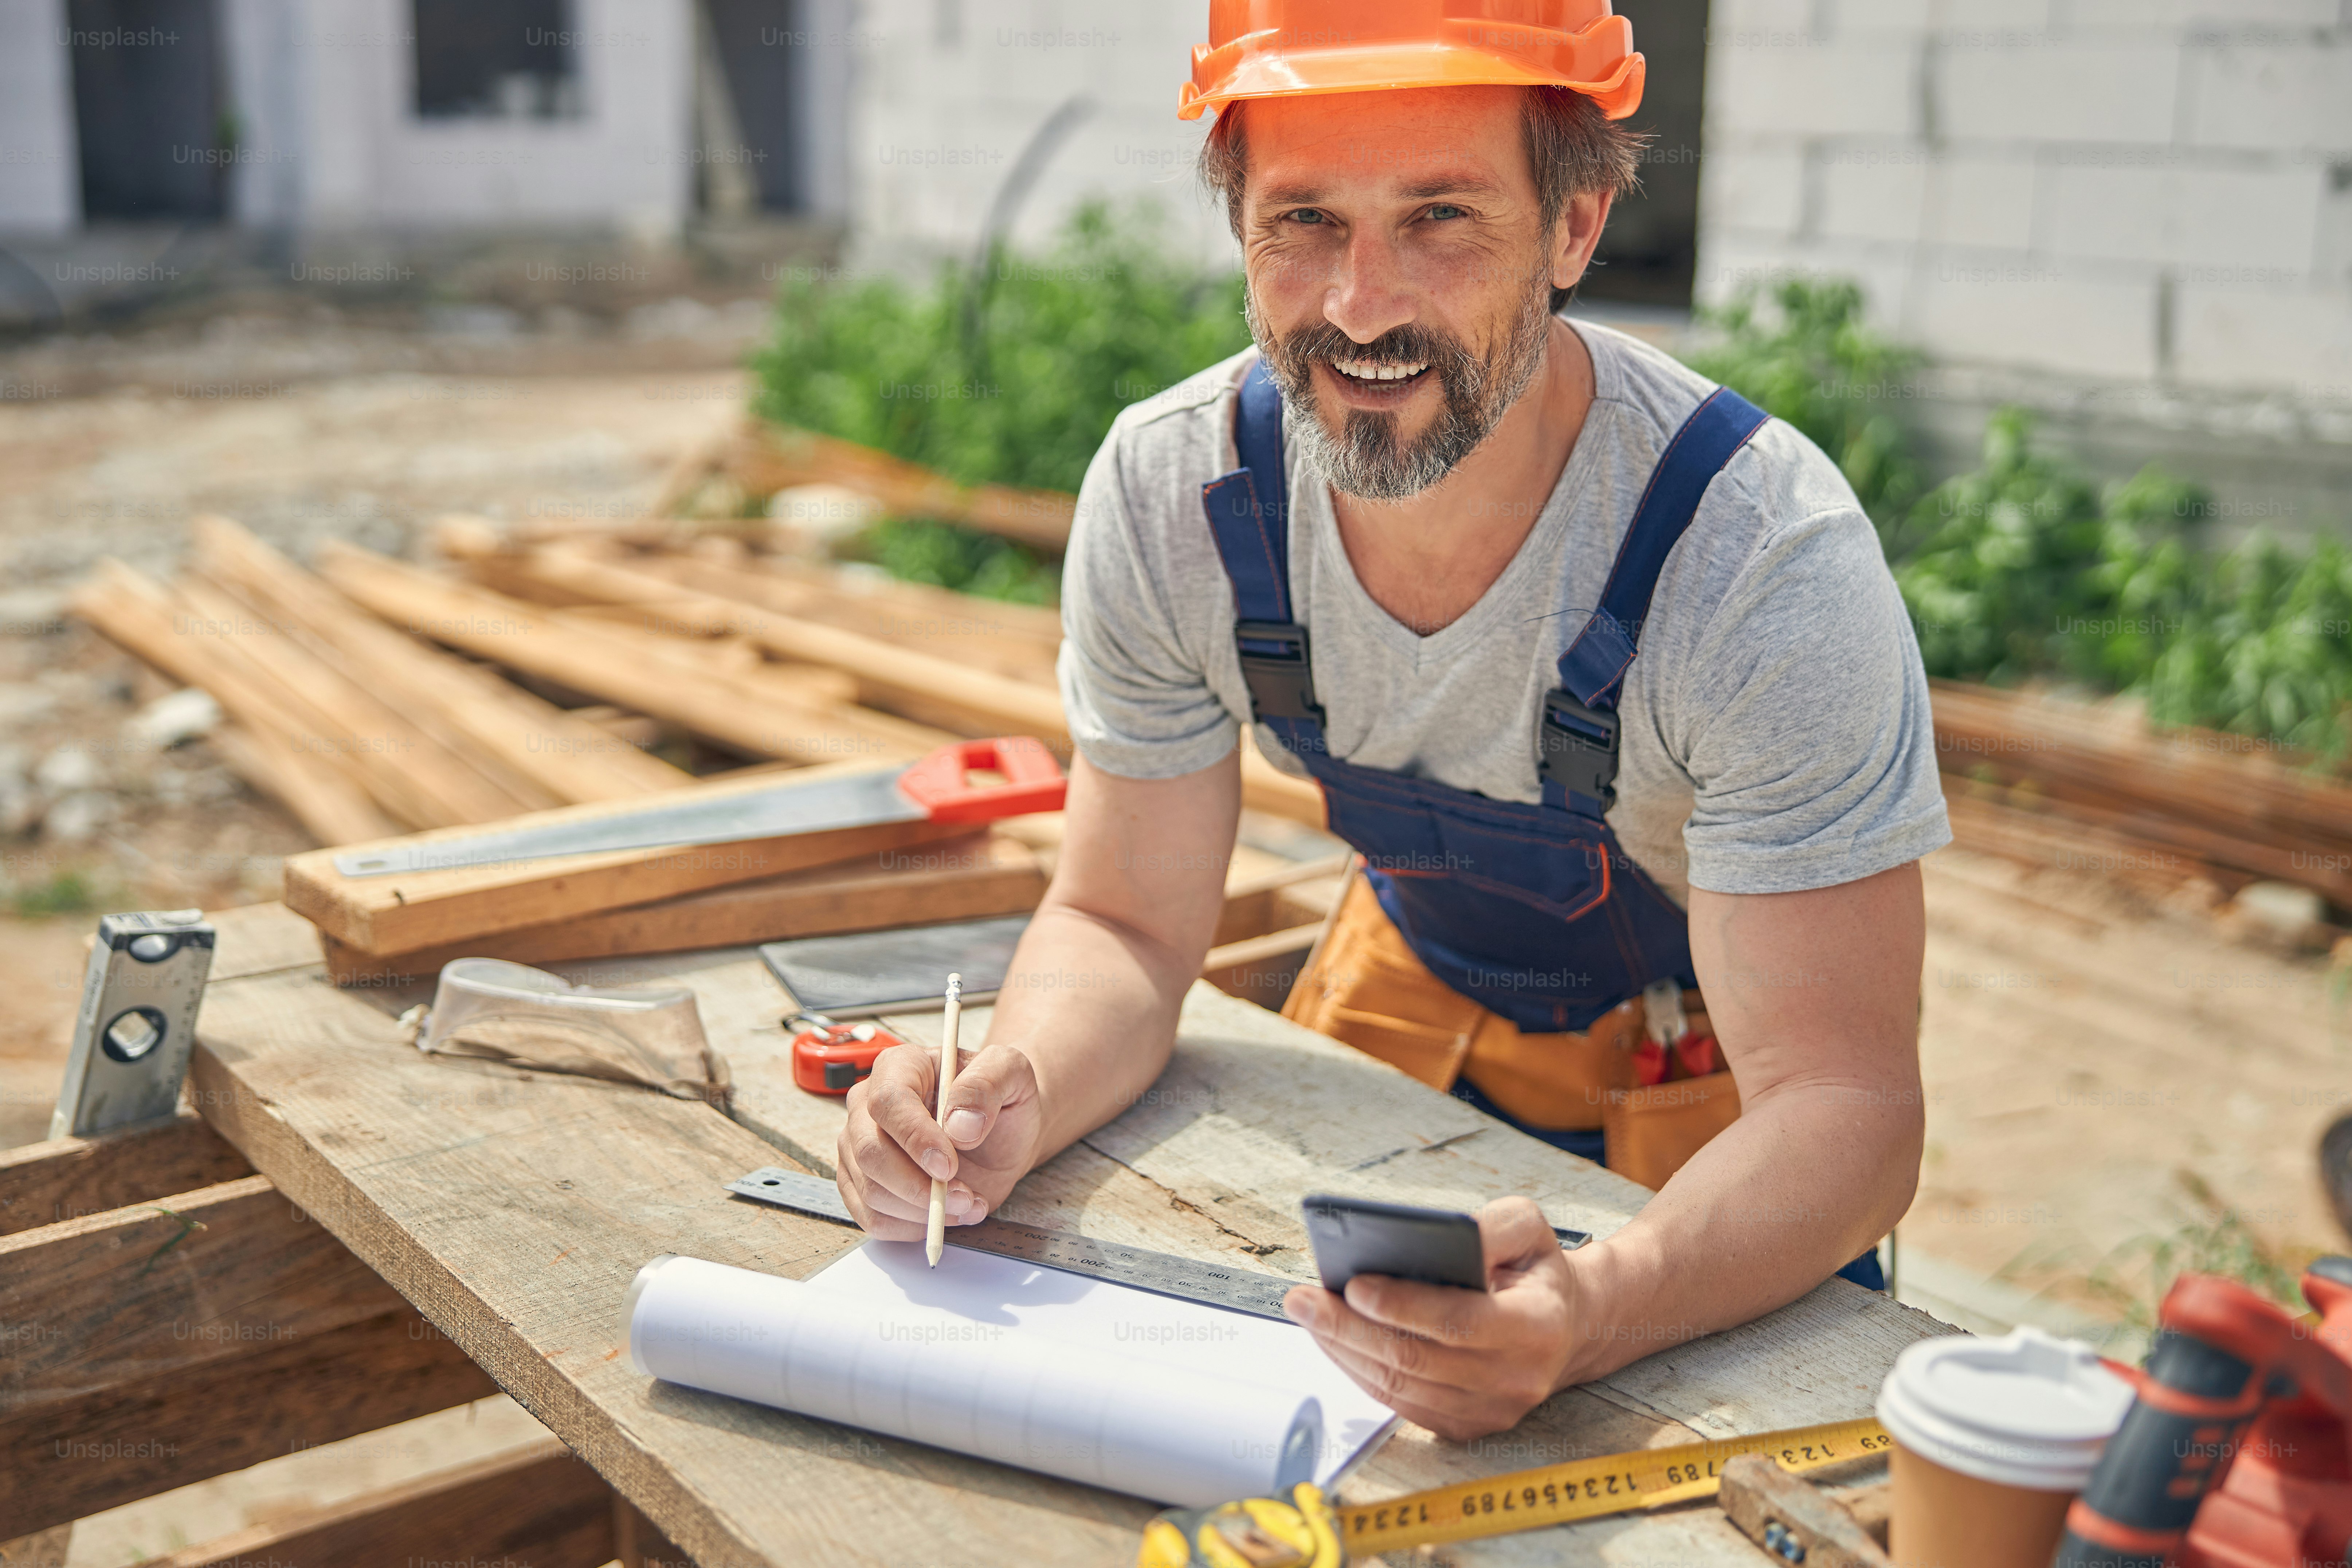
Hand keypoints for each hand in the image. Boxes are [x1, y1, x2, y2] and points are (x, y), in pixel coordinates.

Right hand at [835, 1040, 1043, 1240]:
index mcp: (899, 1067)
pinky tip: (947, 1215)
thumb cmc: (1000, 1099)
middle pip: (870, 1153)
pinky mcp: (863, 1186)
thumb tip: (959, 1125)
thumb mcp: (1010, 1073)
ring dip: (923, 1211)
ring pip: (871, 1192)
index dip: (914, 1138)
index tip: (948, 1165)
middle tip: (964, 1196)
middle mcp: (868, 1106)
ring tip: (968, 1203)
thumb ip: (987, 1084)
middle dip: (919, 1186)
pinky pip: (874, 1218)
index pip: (888, 1102)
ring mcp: (859, 1147)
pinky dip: (913, 1227)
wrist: (1000, 1134)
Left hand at [1282, 1197, 1578, 1439]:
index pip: (1460, 1321)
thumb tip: (1441, 1237)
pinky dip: (1359, 1371)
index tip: (1353, 1284)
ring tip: (1306, 1313)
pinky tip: (1333, 1340)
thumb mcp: (1528, 1229)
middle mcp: (1517, 1378)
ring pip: (1400, 1385)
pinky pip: (1400, 1403)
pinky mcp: (1465, 1426)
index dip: (1403, 1305)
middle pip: (1417, 1359)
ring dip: (1343, 1350)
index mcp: (1538, 1326)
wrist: (1565, 1328)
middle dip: (1349, 1328)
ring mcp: (1491, 1411)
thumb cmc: (1534, 1271)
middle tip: (1302, 1299)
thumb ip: (1492, 1226)